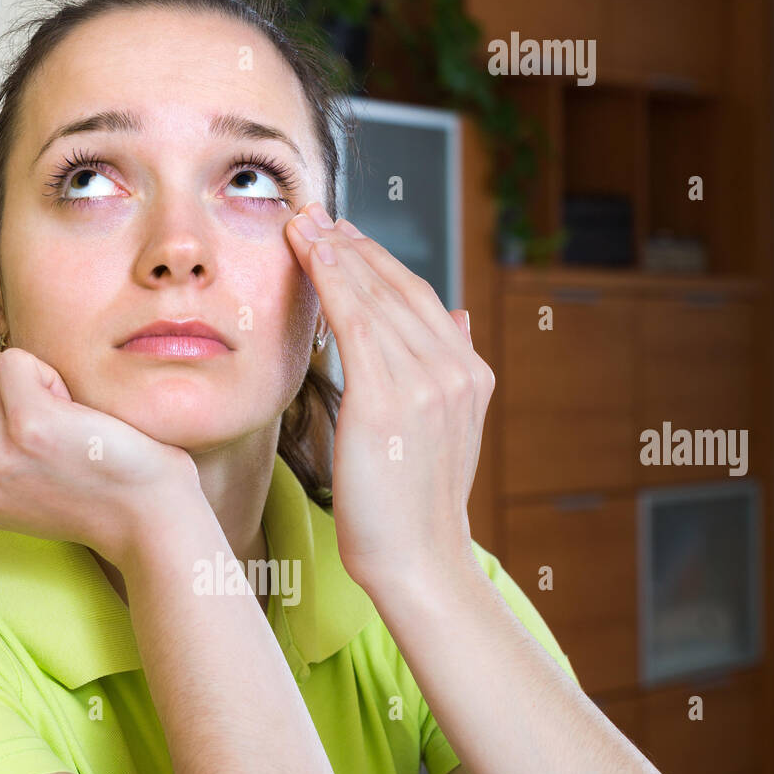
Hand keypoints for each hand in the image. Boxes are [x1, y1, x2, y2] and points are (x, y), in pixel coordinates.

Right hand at [0, 347, 199, 567]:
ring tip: (67, 426)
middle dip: (15, 393)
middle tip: (60, 436)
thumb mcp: (22, 487)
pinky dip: (50, 373)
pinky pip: (14, 361)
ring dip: (34, 382)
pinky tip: (77, 414)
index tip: (38, 444)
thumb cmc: (102, 493)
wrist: (150, 519)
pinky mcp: (27, 426)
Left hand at [284, 203, 494, 592]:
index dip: (377, 261)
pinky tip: (311, 254)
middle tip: (313, 212)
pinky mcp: (389, 400)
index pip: (419, 299)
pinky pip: (358, 322)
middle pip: (398, 288)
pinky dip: (333, 281)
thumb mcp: (446, 433)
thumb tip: (459, 317)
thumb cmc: (415, 507)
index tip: (341, 234)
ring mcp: (428, 383)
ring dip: (335, 252)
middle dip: (352, 245)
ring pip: (375, 297)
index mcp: (471, 374)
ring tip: (301, 223)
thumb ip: (449, 372)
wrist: (419, 561)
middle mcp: (456, 370)